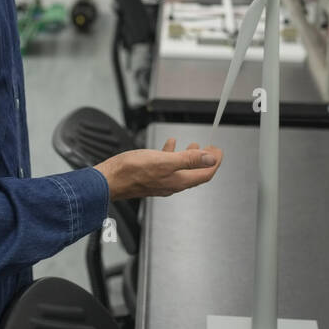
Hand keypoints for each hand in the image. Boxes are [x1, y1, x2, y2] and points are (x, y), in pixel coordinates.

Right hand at [94, 138, 222, 201]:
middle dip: (205, 160)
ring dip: (189, 157)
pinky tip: (168, 145)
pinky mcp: (151, 177)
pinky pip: (167, 166)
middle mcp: (172, 184)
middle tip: (211, 149)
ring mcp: (161, 181)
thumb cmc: (133, 171)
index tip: (218, 151)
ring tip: (193, 145)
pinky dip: (172, 155)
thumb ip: (188, 159)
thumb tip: (210, 159)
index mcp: (178, 181)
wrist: (109, 180)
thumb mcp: (164, 161)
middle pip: (195, 173)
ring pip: (181, 169)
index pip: (205, 174)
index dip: (214, 162)